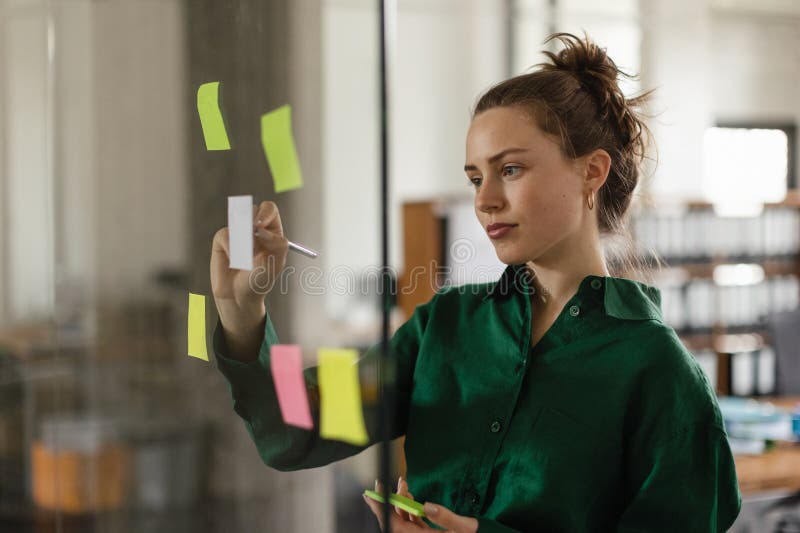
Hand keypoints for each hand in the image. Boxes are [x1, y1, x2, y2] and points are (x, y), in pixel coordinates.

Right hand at [211, 201, 288, 331]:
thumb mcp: (275, 264)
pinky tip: (234, 262)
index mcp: (271, 230)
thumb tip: (261, 230)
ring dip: (243, 242)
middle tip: (252, 236)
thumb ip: (276, 244)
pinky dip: (232, 250)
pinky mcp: (222, 238)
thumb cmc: (260, 280)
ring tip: (246, 261)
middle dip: (251, 224)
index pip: (268, 209)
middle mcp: (254, 227)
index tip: (260, 224)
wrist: (240, 296)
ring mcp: (237, 231)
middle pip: (251, 209)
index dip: (264, 213)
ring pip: (238, 223)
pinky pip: (226, 235)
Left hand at [363, 478, 477, 532]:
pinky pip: (413, 521)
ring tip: (402, 483)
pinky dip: (410, 507)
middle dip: (389, 502)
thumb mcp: (466, 529)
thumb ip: (446, 518)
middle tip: (382, 485)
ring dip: (401, 501)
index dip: (382, 511)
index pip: (395, 527)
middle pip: (396, 522)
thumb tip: (427, 506)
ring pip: (405, 520)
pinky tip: (410, 495)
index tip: (372, 496)